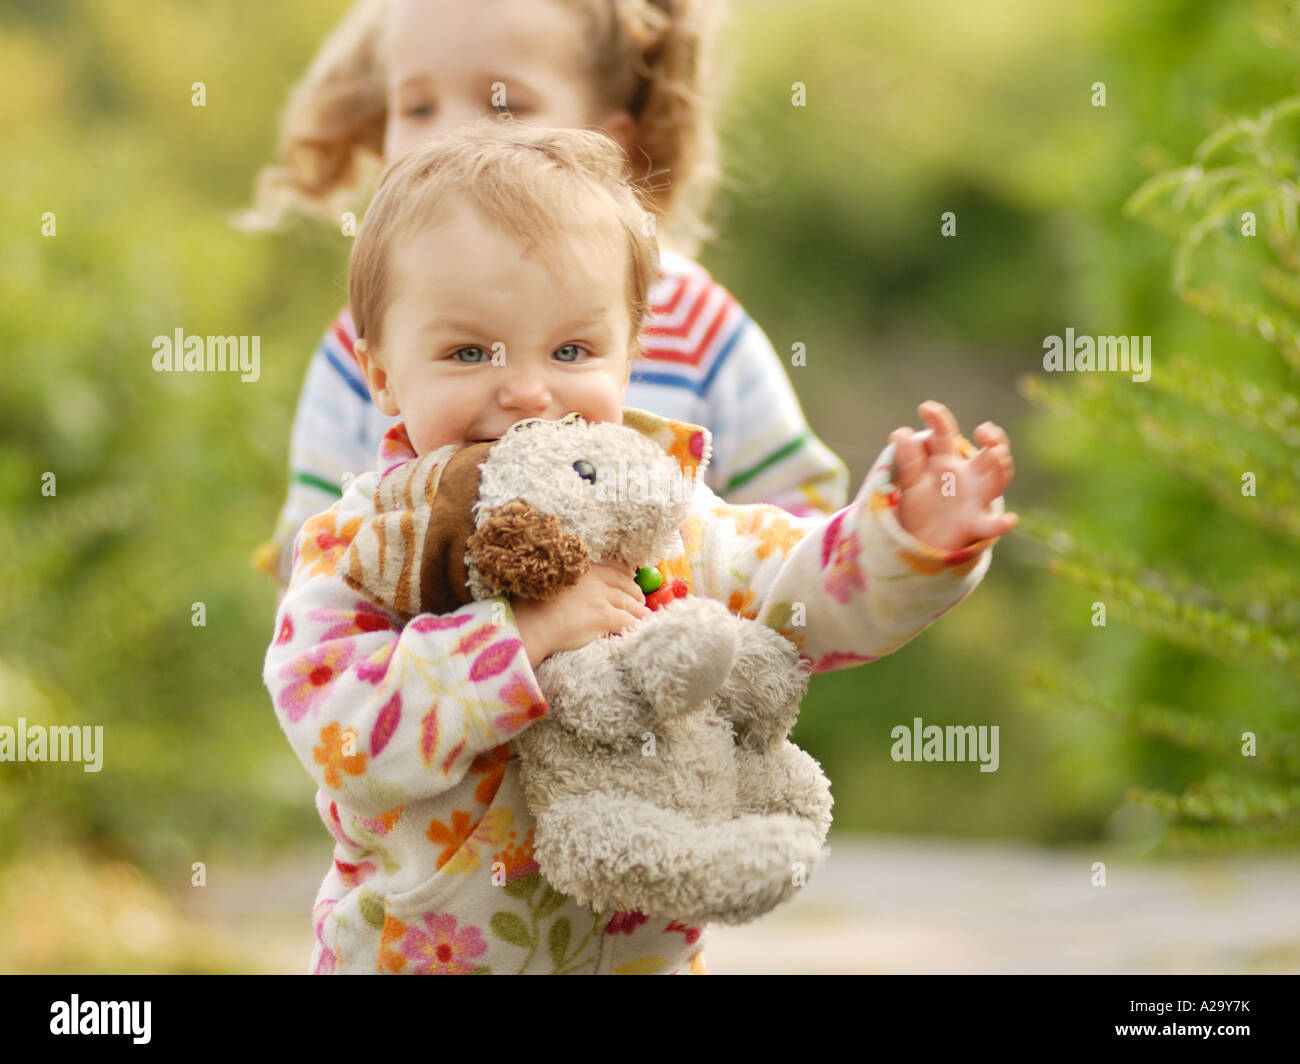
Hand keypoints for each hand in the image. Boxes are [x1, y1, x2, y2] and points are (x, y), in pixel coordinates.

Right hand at [511, 563, 651, 667]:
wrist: (529, 625)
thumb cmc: (532, 611)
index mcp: (582, 569)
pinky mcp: (604, 615)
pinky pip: (628, 620)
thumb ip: (572, 586)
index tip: (632, 578)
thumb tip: (583, 597)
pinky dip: (637, 625)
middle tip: (641, 602)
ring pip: (629, 604)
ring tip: (646, 617)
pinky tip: (641, 629)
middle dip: (636, 594)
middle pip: (625, 585)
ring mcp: (600, 597)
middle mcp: (594, 579)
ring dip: (640, 612)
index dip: (626, 575)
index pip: (612, 569)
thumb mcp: (553, 586)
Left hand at [889, 400, 1017, 551]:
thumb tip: (901, 433)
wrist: (921, 540)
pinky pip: (990, 524)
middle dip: (993, 438)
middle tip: (984, 430)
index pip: (945, 435)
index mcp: (945, 461)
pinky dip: (1000, 523)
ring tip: (998, 456)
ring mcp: (975, 498)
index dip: (938, 420)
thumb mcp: (911, 482)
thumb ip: (908, 460)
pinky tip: (1009, 520)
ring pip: (997, 480)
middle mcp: (967, 476)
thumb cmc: (920, 506)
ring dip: (1002, 467)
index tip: (925, 408)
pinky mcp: (974, 523)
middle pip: (989, 452)